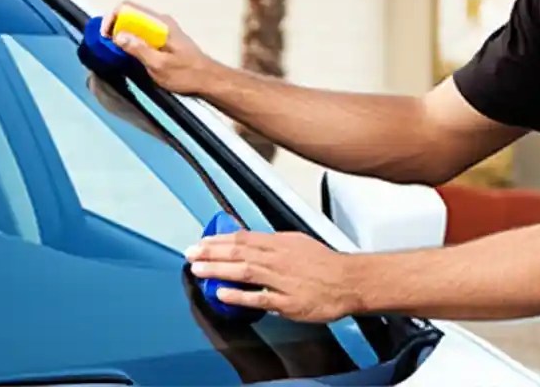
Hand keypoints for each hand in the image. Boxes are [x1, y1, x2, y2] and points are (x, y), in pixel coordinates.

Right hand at [106, 1, 219, 95]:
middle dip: (115, 29)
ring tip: (116, 55)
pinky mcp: (164, 39)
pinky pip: (142, 35)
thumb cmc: (187, 75)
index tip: (106, 37)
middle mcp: (160, 22)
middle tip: (108, 49)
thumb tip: (118, 35)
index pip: (127, 7)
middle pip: (129, 16)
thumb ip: (139, 49)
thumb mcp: (159, 66)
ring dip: (123, 37)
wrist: (209, 80)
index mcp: (159, 23)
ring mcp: (162, 30)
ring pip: (134, 25)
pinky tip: (131, 58)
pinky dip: (132, 43)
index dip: (111, 18)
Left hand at [185, 230, 362, 322]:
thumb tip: (250, 242)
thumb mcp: (297, 242)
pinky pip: (259, 298)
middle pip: (239, 251)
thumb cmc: (325, 263)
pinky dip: (239, 295)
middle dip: (211, 252)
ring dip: (219, 270)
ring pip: (245, 271)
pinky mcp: (287, 301)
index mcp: (279, 242)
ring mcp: (281, 279)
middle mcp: (277, 258)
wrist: (348, 281)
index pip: (243, 238)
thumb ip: (272, 243)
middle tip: (190, 254)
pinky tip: (222, 294)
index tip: (201, 243)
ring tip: (198, 270)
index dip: (219, 240)